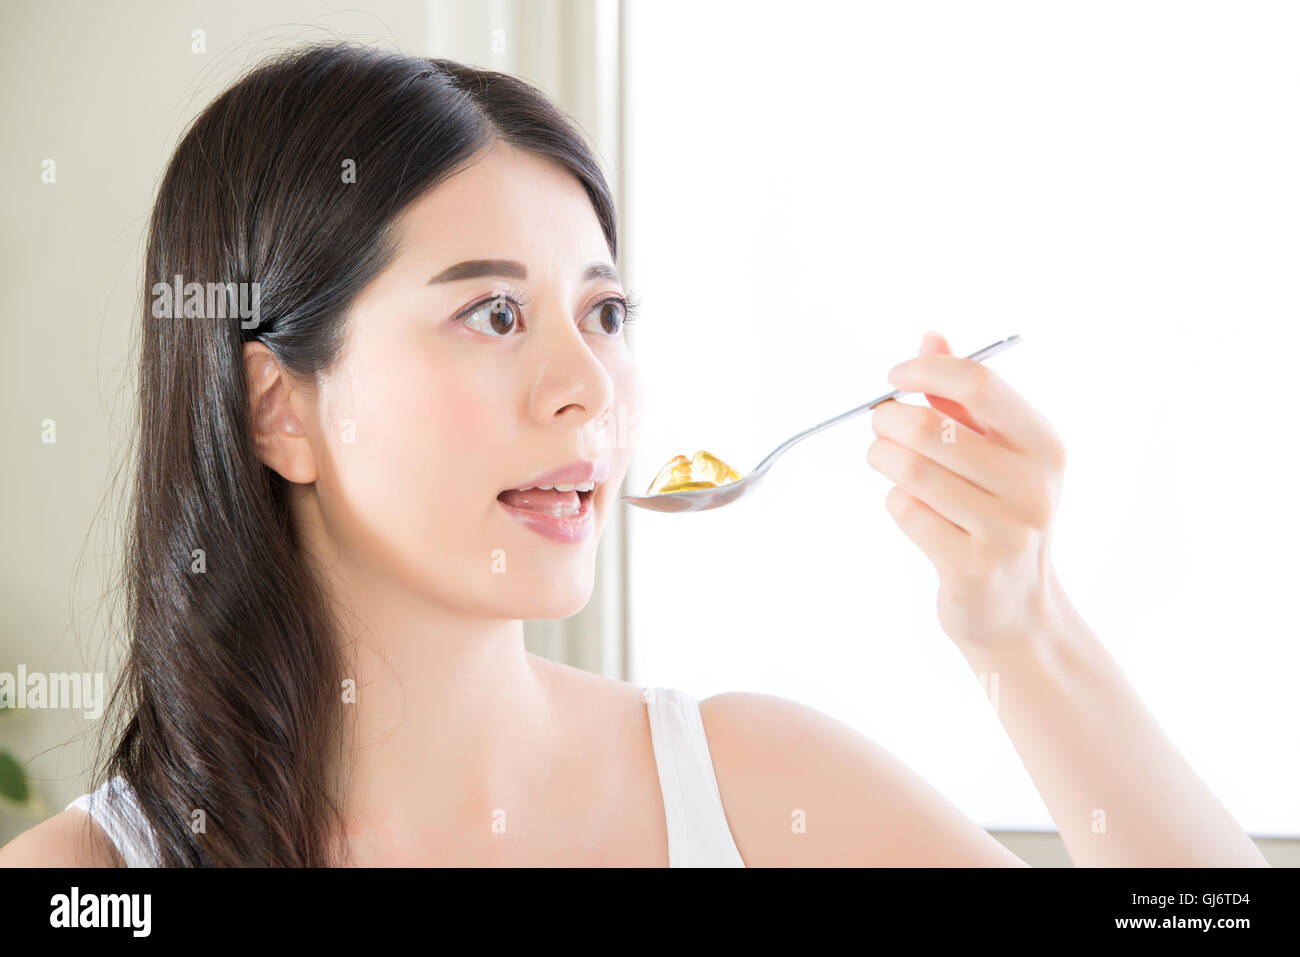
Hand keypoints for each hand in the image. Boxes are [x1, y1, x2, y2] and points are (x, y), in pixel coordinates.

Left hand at [867, 331, 1067, 648]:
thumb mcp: (997, 453)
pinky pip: (906, 512)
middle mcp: (1033, 485)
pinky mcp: (972, 567)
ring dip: (883, 460)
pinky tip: (909, 508)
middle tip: (879, 425)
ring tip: (885, 461)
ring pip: (911, 471)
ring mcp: (1007, 530)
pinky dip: (894, 502)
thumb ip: (963, 397)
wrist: (1018, 609)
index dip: (925, 372)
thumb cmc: (998, 516)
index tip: (895, 378)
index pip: (979, 384)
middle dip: (888, 421)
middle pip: (931, 428)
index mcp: (1044, 445)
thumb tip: (931, 337)